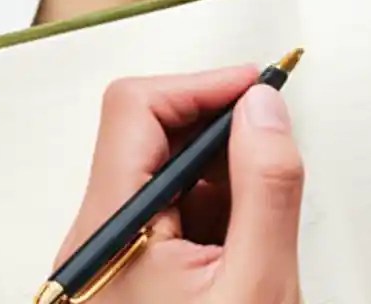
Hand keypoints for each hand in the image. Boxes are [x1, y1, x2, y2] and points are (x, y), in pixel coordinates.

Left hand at [53, 67, 303, 303]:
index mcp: (112, 231)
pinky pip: (168, 214)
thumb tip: (262, 109)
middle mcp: (97, 237)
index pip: (134, 110)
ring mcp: (110, 256)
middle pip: (147, 135)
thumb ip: (263, 189)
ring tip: (264, 213)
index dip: (200, 88)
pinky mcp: (128, 271)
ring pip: (162, 175)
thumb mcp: (258, 284)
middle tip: (272, 136)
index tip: (255, 88)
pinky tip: (243, 243)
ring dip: (219, 174)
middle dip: (216, 129)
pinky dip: (212, 210)